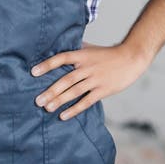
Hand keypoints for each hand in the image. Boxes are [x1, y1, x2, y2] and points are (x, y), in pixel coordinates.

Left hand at [30, 41, 150, 120]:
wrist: (131, 58)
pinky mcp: (103, 90)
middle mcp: (87, 67)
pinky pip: (86, 102)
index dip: (47, 65)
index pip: (62, 58)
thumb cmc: (108, 54)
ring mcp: (95, 79)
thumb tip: (58, 48)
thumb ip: (76, 50)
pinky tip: (63, 115)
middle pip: (66, 80)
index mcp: (82, 55)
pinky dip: (74, 109)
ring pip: (74, 92)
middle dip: (51, 90)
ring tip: (47, 108)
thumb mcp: (90, 48)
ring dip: (60, 101)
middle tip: (37, 100)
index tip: (34, 72)